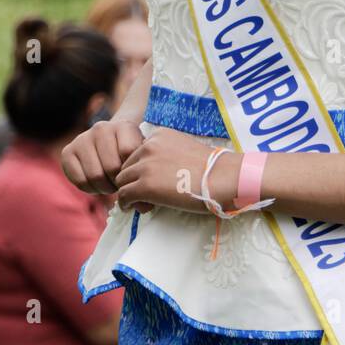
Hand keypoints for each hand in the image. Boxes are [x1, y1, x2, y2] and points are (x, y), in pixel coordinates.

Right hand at [61, 118, 144, 195]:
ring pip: (95, 175)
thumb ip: (144, 172)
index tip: (133, 175)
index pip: (128, 152)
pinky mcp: (67, 152)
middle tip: (121, 184)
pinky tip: (97, 184)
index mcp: (123, 126)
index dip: (131, 171)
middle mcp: (101, 128)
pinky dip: (90, 189)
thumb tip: (142, 205)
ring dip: (105, 187)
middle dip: (118, 182)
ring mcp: (82, 139)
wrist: (109, 141)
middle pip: (111, 167)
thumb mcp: (141, 155)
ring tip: (110, 185)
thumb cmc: (128, 154)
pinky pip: (80, 180)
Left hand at [114, 127, 239, 213]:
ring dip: (128, 192)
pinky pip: (124, 195)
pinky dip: (125, 204)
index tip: (147, 180)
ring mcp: (145, 165)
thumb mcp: (184, 149)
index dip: (140, 169)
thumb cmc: (211, 168)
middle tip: (140, 195)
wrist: (222, 178)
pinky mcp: (145, 185)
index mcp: (159, 135)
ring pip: (122, 181)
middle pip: (126, 166)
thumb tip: (157, 174)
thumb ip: (166, 156)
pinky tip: (131, 208)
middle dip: (131, 180)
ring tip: (137, 203)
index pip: (137, 153)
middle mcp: (148, 146)